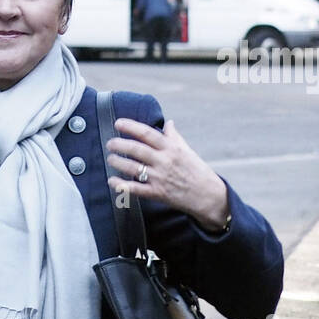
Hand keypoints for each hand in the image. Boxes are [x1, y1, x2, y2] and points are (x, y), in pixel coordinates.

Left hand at [106, 118, 229, 231]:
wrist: (208, 195)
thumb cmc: (196, 170)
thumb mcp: (187, 150)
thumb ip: (174, 137)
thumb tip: (169, 123)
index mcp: (171, 148)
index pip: (147, 134)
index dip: (131, 127)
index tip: (118, 123)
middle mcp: (164, 161)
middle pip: (136, 149)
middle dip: (119, 144)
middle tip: (110, 143)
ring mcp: (160, 177)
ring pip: (133, 167)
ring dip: (118, 162)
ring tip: (110, 159)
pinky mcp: (157, 193)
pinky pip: (135, 188)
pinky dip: (121, 185)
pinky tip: (112, 181)